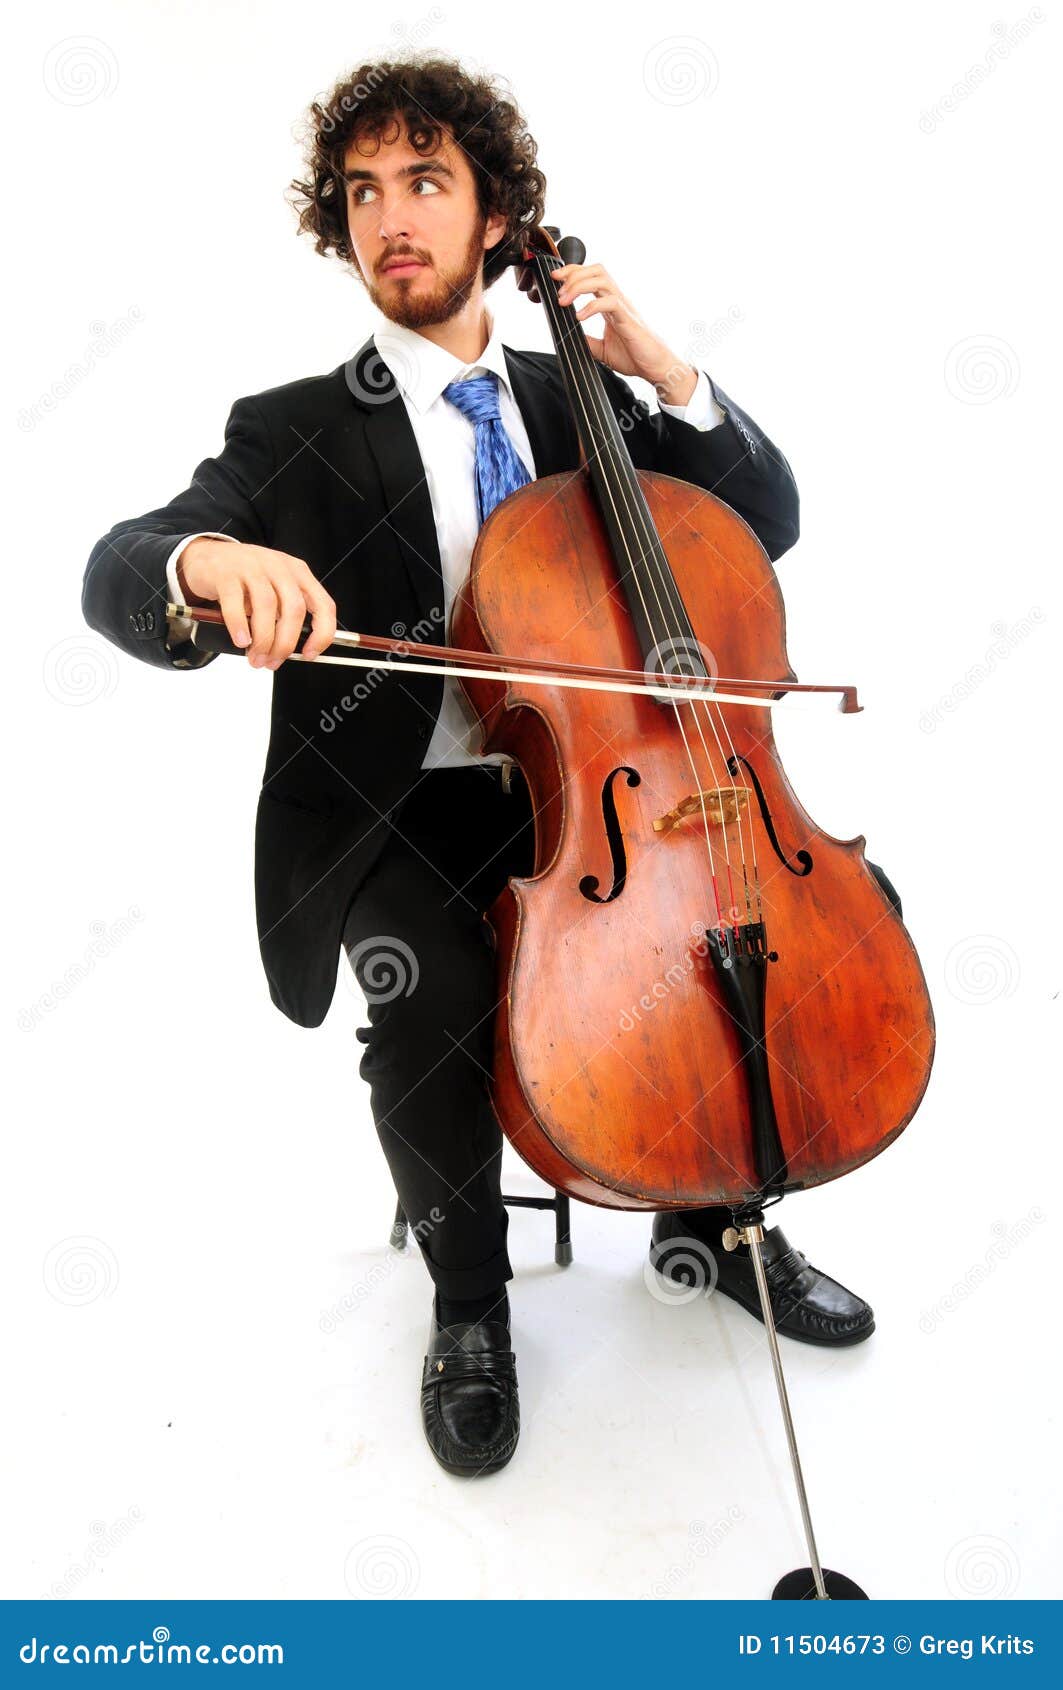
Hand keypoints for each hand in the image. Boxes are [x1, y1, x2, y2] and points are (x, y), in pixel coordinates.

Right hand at [178, 538, 336, 667]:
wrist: (207, 557)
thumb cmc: (244, 578)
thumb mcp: (274, 590)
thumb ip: (284, 614)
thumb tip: (287, 651)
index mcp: (298, 573)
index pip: (323, 605)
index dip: (322, 634)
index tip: (310, 653)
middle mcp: (279, 567)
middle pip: (294, 608)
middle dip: (285, 643)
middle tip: (273, 661)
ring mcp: (252, 566)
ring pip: (267, 605)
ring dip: (263, 639)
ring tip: (256, 657)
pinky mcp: (225, 572)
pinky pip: (234, 601)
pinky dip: (239, 625)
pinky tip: (241, 641)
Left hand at [549, 262, 697, 406]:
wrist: (654, 367)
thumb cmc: (634, 355)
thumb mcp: (602, 349)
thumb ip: (588, 341)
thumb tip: (571, 338)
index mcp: (611, 303)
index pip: (592, 276)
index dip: (572, 272)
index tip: (555, 278)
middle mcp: (617, 300)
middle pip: (596, 270)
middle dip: (573, 273)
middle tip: (557, 288)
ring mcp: (624, 307)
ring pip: (602, 280)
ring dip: (578, 286)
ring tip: (564, 301)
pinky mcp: (628, 318)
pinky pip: (610, 302)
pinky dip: (591, 306)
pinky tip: (579, 317)